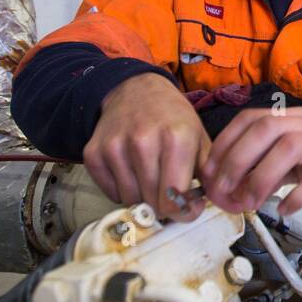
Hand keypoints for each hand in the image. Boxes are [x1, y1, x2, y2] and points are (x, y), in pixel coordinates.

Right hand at [83, 73, 210, 220]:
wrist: (134, 89)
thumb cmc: (173, 118)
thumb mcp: (199, 137)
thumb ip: (207, 173)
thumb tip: (203, 206)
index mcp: (177, 138)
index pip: (174, 198)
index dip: (184, 212)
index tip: (188, 208)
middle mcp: (143, 142)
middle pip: (152, 203)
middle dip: (165, 205)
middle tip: (170, 194)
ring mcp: (115, 147)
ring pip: (130, 200)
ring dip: (143, 197)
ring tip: (152, 178)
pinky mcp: (94, 153)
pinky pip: (111, 193)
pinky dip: (123, 190)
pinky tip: (133, 172)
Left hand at [198, 108, 301, 215]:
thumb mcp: (296, 157)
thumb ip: (266, 166)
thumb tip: (232, 187)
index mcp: (291, 118)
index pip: (249, 120)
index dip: (224, 145)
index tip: (209, 174)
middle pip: (266, 129)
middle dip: (238, 160)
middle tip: (225, 192)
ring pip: (291, 146)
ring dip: (264, 176)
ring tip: (252, 202)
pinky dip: (300, 193)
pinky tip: (286, 209)